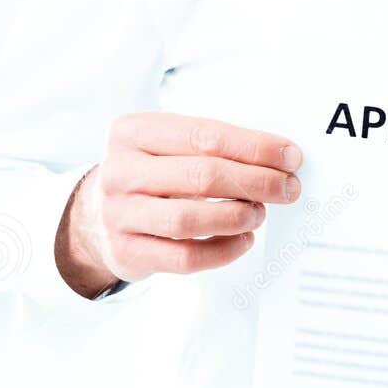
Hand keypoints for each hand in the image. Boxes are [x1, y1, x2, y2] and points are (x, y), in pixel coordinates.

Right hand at [55, 113, 302, 297]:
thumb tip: (280, 157)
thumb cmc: (151, 172)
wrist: (96, 215)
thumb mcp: (168, 144)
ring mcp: (117, 214)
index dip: (254, 146)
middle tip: (288, 188)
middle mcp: (120, 171)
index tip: (291, 156)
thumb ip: (213, 145)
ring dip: (236, 216)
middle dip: (255, 181)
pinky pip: (183, 256)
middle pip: (200, 175)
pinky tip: (243, 240)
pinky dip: (222, 251)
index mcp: (133, 131)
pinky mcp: (125, 252)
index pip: (204, 135)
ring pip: (189, 219)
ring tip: (260, 213)